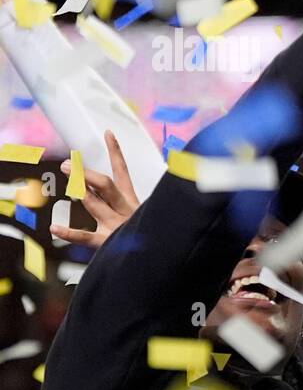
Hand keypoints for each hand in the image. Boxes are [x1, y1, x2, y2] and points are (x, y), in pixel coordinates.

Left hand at [51, 130, 139, 249]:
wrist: (160, 254)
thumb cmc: (148, 235)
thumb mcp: (142, 214)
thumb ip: (121, 200)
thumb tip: (94, 186)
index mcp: (130, 201)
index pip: (122, 171)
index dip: (115, 152)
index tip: (108, 134)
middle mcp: (123, 210)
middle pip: (106, 185)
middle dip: (87, 174)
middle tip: (69, 166)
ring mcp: (115, 225)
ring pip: (95, 205)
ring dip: (81, 192)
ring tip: (69, 183)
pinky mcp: (108, 243)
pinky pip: (86, 237)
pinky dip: (70, 233)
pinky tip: (55, 227)